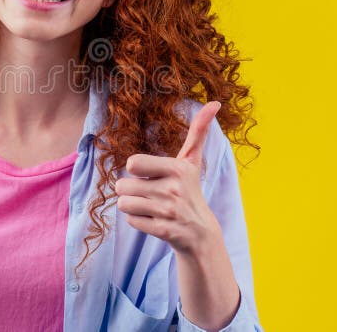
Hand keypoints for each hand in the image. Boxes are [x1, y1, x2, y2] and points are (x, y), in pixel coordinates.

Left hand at [115, 101, 221, 254]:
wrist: (200, 232)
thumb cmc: (190, 190)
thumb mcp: (192, 161)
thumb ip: (198, 131)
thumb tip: (214, 103)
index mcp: (177, 169)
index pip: (132, 163)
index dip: (135, 169)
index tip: (150, 174)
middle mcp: (173, 190)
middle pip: (122, 185)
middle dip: (130, 190)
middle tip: (149, 193)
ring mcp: (169, 212)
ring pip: (123, 203)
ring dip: (132, 206)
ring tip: (150, 206)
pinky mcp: (163, 231)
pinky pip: (130, 221)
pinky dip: (138, 221)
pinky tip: (154, 220)